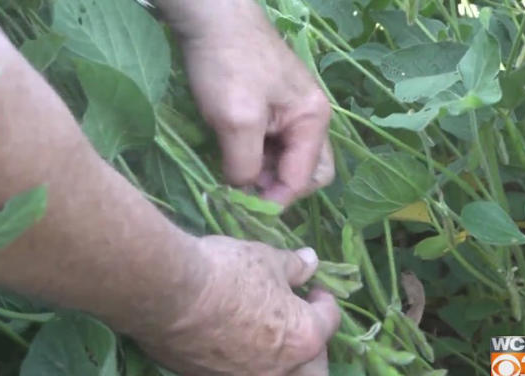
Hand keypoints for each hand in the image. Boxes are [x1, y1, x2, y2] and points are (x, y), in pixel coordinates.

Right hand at [134, 236, 340, 375]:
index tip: (313, 289)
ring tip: (273, 347)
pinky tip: (238, 350)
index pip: (330, 323)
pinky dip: (249, 374)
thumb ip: (293, 266)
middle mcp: (280, 371)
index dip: (325, 302)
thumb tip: (310, 261)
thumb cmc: (227, 273)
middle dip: (315, 354)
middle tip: (301, 327)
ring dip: (284, 374)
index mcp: (303, 338)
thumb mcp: (266, 258)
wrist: (168, 294)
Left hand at [160, 0, 334, 205]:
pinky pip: (272, 146)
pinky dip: (255, 158)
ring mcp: (291, 114)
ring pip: (287, 161)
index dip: (275, 200)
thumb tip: (243, 192)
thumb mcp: (236, 120)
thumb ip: (245, 164)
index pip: (303, 179)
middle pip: (306, 173)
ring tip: (232, 174)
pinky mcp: (271, 109)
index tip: (243, 208)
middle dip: (278, 188)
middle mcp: (310, 119)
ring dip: (264, 175)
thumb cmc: (229, 64)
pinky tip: (232, 156)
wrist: (211, 17)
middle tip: (245, 192)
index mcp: (313, 120)